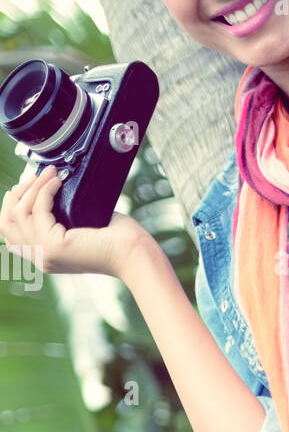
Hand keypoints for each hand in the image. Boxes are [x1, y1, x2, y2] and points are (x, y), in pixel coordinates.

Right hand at [0, 163, 152, 279]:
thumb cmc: (116, 238)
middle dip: (18, 193)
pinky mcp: (55, 247)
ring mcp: (45, 254)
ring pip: (19, 213)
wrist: (133, 253)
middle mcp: (40, 258)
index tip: (29, 184)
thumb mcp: (79, 224)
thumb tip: (48, 186)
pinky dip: (44, 191)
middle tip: (36, 175)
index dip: (13, 204)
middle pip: (6, 222)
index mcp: (44, 255)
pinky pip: (37, 211)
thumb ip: (60, 214)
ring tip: (50, 173)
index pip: (10, 231)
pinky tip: (57, 181)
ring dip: (33, 187)